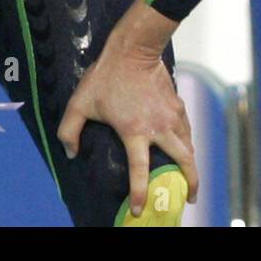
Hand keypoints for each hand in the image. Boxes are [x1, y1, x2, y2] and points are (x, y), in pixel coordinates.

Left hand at [58, 32, 198, 217]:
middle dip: (190, 181)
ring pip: (188, 145)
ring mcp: (172, 115)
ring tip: (190, 176)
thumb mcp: (79, 103)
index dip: (140, 193)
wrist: (135, 49)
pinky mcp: (177, 104)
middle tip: (190, 197)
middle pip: (183, 160)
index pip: (140, 171)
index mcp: (135, 132)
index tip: (140, 210)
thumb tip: (72, 154)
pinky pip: (187, 129)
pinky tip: (185, 146)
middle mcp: (158, 127)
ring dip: (191, 163)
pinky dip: (188, 142)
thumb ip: (70, 131)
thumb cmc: (106, 76)